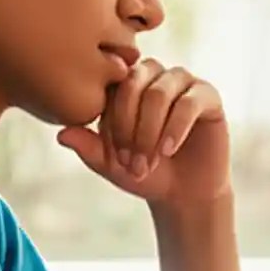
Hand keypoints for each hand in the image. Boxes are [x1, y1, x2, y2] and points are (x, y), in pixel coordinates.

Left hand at [58, 59, 230, 202]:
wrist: (184, 195)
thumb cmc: (145, 174)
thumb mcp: (111, 165)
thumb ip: (87, 147)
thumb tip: (61, 134)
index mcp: (126, 83)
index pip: (110, 87)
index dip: (109, 122)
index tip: (112, 158)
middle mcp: (153, 75)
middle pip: (133, 83)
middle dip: (128, 126)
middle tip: (129, 162)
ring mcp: (182, 82)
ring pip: (159, 93)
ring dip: (150, 131)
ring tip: (148, 163)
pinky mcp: (208, 96)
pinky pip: (188, 103)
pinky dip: (175, 128)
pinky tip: (167, 151)